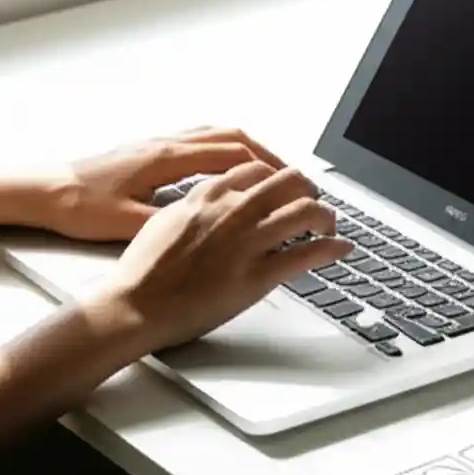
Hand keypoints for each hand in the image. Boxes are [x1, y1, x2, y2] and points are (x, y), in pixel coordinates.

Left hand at [39, 127, 285, 241]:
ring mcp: (156, 144)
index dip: (267, 167)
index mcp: (166, 158)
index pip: (232, 152)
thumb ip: (170, 222)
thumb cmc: (78, 206)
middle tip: (291, 177)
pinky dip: (223, 149)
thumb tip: (209, 228)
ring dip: (246, 148)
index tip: (290, 183)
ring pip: (215, 134)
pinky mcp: (147, 151)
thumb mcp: (127, 223)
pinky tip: (227, 169)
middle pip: (231, 136)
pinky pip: (198, 140)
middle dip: (266, 155)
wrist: (40, 190)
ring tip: (268, 170)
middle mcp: (165, 143)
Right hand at [95, 162, 352, 349]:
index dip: (278, 177)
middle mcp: (231, 211)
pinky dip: (332, 248)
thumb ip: (193, 206)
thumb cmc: (142, 271)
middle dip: (309, 189)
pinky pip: (307, 253)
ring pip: (305, 211)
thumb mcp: (164, 220)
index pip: (256, 169)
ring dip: (326, 216)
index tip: (286, 188)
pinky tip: (340, 249)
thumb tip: (211, 201)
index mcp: (208, 195)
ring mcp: (246, 242)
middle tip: (315, 202)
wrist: (133, 305)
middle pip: (289, 181)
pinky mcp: (256, 275)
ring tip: (329, 225)